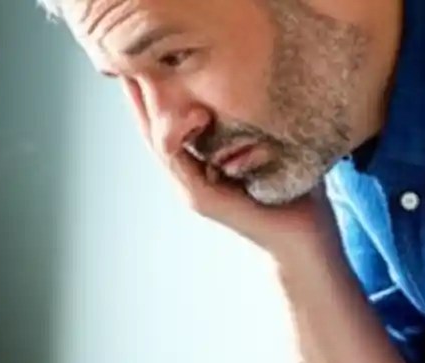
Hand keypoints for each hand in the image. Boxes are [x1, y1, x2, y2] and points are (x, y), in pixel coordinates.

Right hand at [121, 80, 337, 256]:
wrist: (301, 238)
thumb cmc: (294, 192)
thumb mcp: (272, 148)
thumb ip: (257, 123)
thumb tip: (264, 83)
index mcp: (201, 165)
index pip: (170, 124)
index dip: (154, 94)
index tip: (146, 63)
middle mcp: (189, 177)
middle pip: (153, 129)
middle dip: (138, 96)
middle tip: (122, 64)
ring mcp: (191, 189)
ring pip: (159, 142)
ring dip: (144, 110)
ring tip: (132, 78)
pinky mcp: (200, 198)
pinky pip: (177, 160)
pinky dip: (174, 134)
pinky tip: (180, 110)